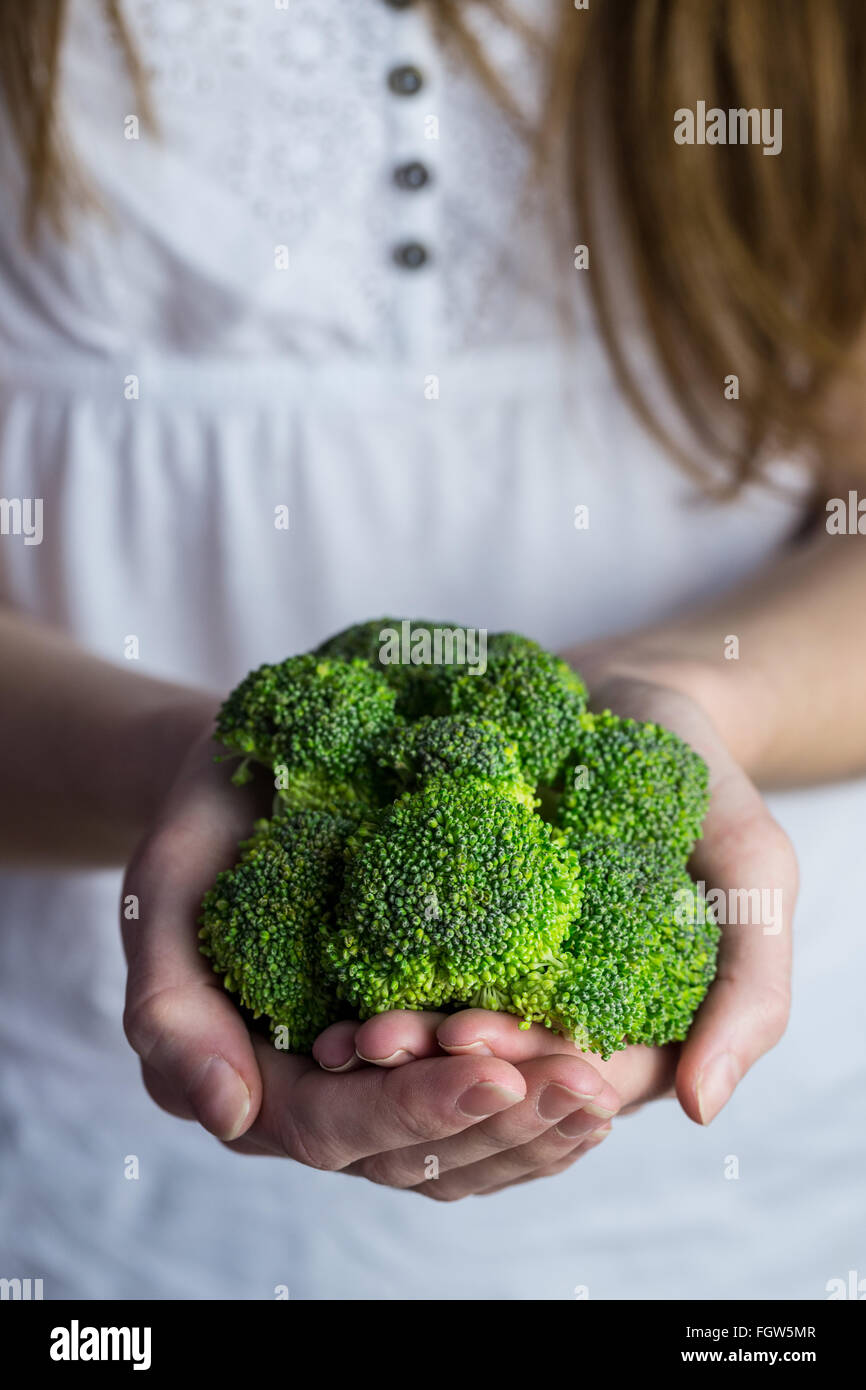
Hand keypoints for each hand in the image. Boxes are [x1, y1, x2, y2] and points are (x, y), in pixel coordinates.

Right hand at [121, 721, 621, 1195]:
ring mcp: (374, 1084)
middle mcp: (318, 1098)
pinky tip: (601, 1076)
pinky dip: (540, 1109)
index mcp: (251, 1076)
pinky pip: (483, 1110)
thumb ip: (168, 1004)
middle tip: (587, 1086)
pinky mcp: (422, 1055)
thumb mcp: (162, 893)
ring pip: (459, 1151)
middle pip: (415, 1156)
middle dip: (502, 1125)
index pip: (335, 1128)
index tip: (496, 1072)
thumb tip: (230, 1114)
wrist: (249, 785)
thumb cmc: (206, 829)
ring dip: (536, 1132)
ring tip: (605, 1090)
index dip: (415, 1109)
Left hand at [325, 668, 797, 1133]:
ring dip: (395, 1055)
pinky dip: (371, 1000)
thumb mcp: (752, 866)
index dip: (523, 1071)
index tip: (468, 1037)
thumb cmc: (698, 777)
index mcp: (634, 1023)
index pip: (578, 1080)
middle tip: (378, 1040)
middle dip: (438, 1070)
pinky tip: (325, 1001)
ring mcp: (499, 980)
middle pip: (499, 1079)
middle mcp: (558, 1016)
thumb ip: (751, 982)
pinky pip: (406, 983)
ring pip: (443, 1051)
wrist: (626, 693)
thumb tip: (701, 1108)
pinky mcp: (448, 935)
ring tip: (344, 1034)